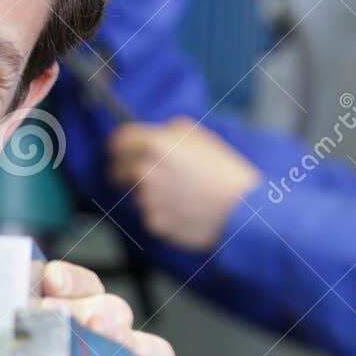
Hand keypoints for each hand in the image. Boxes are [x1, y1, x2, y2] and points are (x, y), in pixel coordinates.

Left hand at [108, 118, 261, 251]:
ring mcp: (146, 199)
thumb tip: (149, 135)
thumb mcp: (197, 136)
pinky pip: (148, 215)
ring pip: (132, 195)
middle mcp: (143, 171)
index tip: (121, 151)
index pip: (116, 141)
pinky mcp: (152, 223)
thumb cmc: (222, 170)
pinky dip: (159, 213)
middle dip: (125, 172)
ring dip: (146, 194)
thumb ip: (166, 133)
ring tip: (177, 193)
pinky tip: (181, 209)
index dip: (119, 146)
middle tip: (144, 175)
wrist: (241, 209)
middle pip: (115, 171)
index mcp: (153, 144)